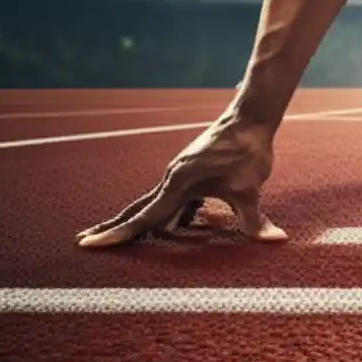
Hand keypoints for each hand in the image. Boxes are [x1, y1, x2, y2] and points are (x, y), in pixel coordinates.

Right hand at [76, 114, 286, 247]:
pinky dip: (169, 214)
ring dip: (139, 220)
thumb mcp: (250, 189)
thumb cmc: (246, 151)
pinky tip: (177, 226)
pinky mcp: (191, 172)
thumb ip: (256, 220)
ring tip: (120, 235)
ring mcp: (180, 174)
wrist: (249, 118)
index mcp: (178, 185)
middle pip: (138, 209)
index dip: (119, 234)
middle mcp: (172, 179)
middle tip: (84, 241)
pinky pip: (174, 198)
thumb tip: (277, 241)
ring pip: (154, 203)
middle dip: (114, 226)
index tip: (89, 243)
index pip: (144, 217)